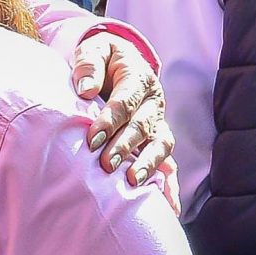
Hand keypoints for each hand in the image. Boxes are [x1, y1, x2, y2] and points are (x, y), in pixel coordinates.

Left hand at [69, 30, 172, 188]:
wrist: (118, 63)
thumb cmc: (101, 59)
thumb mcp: (94, 50)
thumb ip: (88, 65)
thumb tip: (86, 88)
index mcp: (139, 78)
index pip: (126, 101)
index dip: (110, 120)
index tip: (92, 138)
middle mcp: (154, 102)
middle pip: (143, 126)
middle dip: (126, 145)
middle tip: (107, 164)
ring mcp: (159, 122)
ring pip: (161, 145)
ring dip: (148, 164)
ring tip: (132, 182)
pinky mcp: (157, 139)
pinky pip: (167, 162)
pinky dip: (169, 183)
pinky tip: (169, 204)